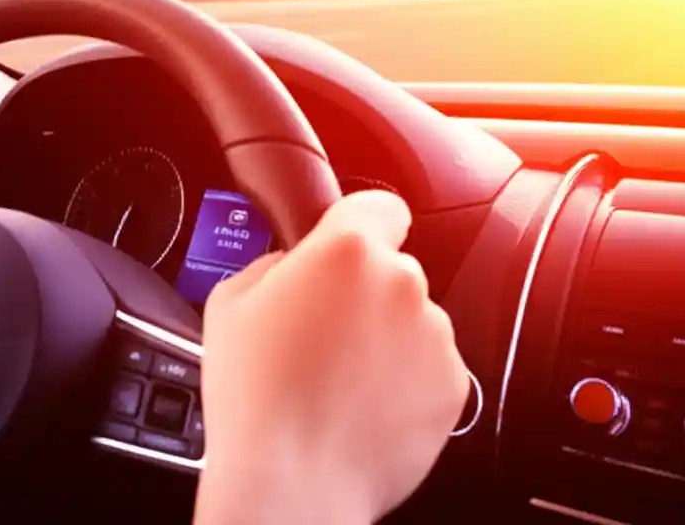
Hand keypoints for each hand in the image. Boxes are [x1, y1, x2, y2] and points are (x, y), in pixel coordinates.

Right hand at [196, 190, 468, 524]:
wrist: (291, 480)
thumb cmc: (254, 395)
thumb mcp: (230, 303)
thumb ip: (271, 265)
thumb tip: (291, 267)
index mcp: (346, 251)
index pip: (380, 205)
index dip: (362, 224)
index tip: (348, 245)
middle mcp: (402, 283)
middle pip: (391, 270)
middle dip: (363, 294)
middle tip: (320, 333)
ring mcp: (434, 336)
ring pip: (412, 321)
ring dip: (385, 339)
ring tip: (337, 380)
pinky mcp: (453, 386)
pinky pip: (428, 368)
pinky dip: (403, 381)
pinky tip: (360, 405)